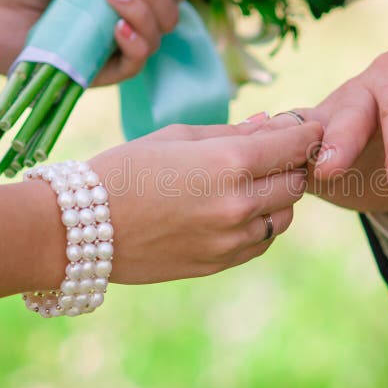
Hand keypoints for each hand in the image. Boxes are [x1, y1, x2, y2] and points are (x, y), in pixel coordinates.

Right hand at [87, 121, 322, 283]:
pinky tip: (236, 210)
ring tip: (251, 184)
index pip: (295, 145)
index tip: (308, 129)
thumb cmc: (125, 168)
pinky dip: (261, 224)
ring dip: (278, 197)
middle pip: (296, 182)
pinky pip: (262, 242)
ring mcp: (231, 239)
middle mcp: (239, 203)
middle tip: (276, 154)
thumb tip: (272, 124)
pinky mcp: (220, 263)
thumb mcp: (178, 136)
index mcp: (229, 162)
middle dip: (292, 165)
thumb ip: (232, 132)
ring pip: (285, 216)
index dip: (307, 134)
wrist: (79, 227)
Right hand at [264, 51, 387, 220]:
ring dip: (300, 150)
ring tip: (290, 174)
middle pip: (349, 109)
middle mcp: (361, 89)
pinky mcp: (310, 146)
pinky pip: (288, 151)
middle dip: (341, 139)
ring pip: (310, 128)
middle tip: (331, 170)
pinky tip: (262, 177)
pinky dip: (276, 162)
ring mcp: (330, 117)